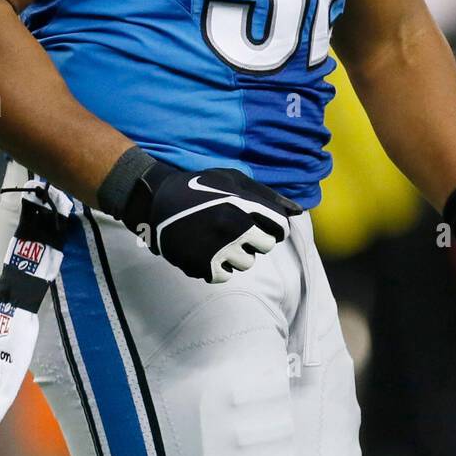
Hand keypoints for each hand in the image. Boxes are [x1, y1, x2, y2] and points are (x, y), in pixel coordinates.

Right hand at [122, 161, 302, 283]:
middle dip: (254, 239)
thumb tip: (298, 212)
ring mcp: (218, 248)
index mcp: (245, 204)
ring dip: (236, 254)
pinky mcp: (201, 265)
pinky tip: (205, 250)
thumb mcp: (234, 180)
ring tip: (217, 237)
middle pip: (265, 247)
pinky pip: (222, 276)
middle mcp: (234, 227)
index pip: (280, 228)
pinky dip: (216, 266)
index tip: (257, 221)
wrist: (158, 200)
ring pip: (246, 264)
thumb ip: (268, 196)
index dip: (271, 225)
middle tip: (234, 228)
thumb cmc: (201, 186)